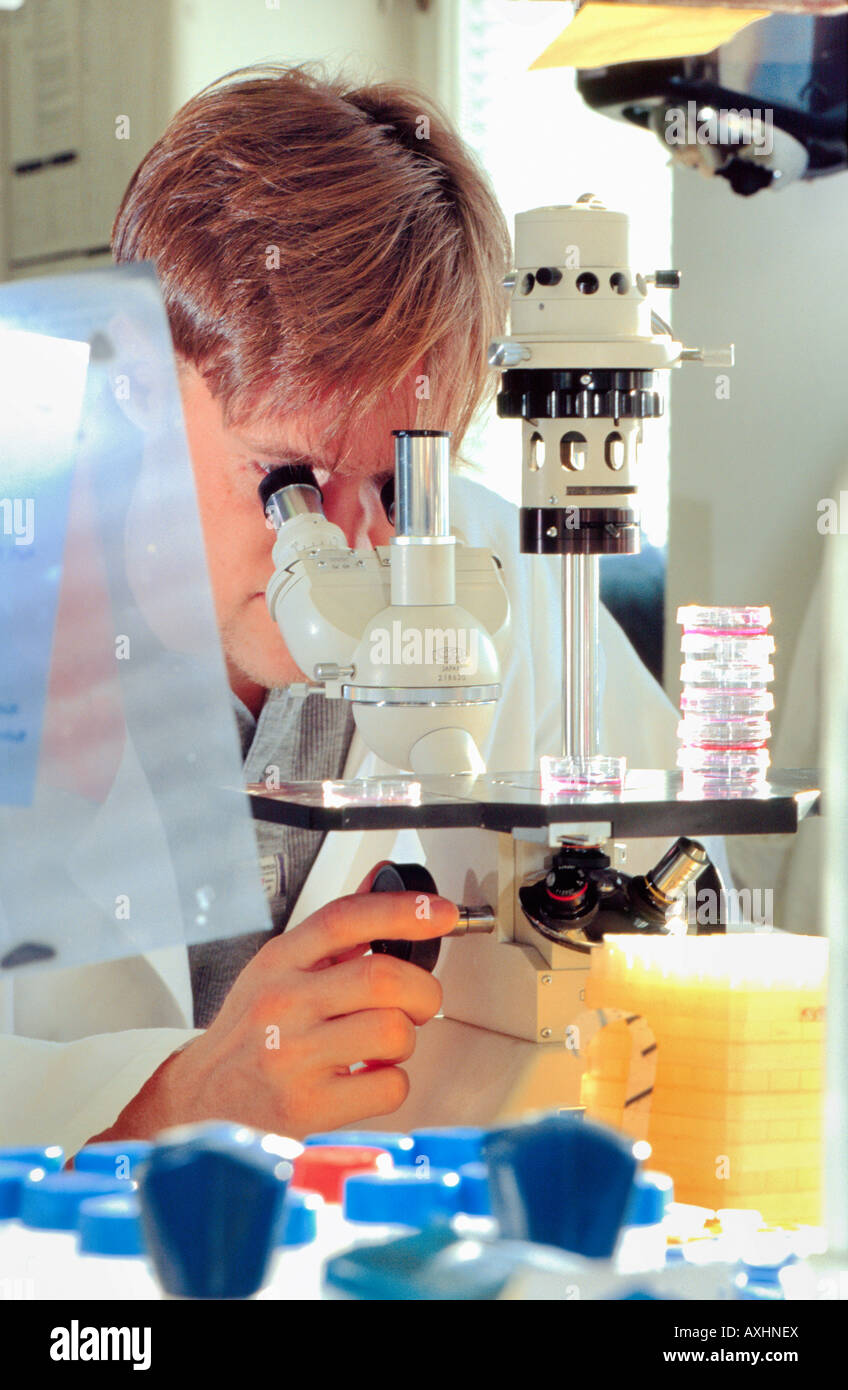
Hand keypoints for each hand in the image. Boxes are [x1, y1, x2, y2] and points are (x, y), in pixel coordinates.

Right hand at [95, 878, 456, 1141]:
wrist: (198, 1100)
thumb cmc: (247, 1035)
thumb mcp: (276, 970)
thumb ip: (332, 933)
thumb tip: (379, 878)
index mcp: (279, 961)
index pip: (346, 918)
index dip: (404, 909)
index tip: (444, 913)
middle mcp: (283, 1003)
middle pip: (382, 977)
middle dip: (422, 990)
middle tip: (419, 1002)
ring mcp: (293, 1056)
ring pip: (393, 1031)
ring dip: (405, 1038)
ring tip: (384, 1044)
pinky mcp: (307, 1106)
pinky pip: (388, 1085)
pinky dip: (392, 1082)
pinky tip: (367, 1078)